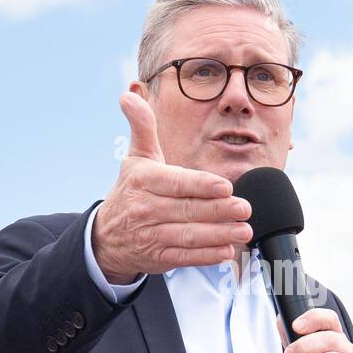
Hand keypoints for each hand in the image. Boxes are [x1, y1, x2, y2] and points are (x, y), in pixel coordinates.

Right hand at [91, 92, 253, 281]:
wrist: (106, 236)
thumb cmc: (131, 191)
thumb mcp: (136, 158)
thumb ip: (142, 127)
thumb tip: (129, 95)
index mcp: (144, 181)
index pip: (176, 183)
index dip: (201, 186)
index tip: (225, 186)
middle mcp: (146, 209)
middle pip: (187, 210)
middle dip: (219, 210)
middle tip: (245, 208)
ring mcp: (151, 235)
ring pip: (188, 235)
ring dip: (218, 235)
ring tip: (243, 230)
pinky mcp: (157, 257)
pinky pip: (184, 257)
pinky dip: (206, 256)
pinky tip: (226, 252)